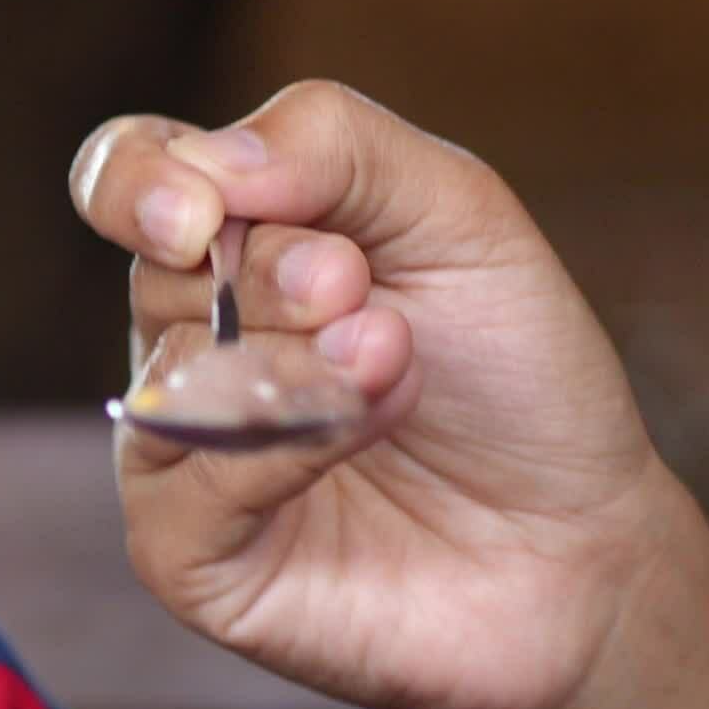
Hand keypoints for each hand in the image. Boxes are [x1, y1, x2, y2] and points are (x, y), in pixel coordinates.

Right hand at [69, 80, 684, 708]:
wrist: (585, 535)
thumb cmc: (517, 373)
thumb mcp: (458, 215)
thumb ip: (333, 145)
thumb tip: (200, 162)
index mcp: (236, 247)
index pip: (123, 179)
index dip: (136, 183)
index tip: (204, 211)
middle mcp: (191, 344)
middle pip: (155, 276)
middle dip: (267, 273)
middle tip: (358, 288)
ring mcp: (185, 456)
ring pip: (171, 383)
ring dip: (293, 361)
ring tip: (395, 361)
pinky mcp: (197, 563)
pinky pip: (185, 496)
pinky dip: (275, 452)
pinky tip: (361, 429)